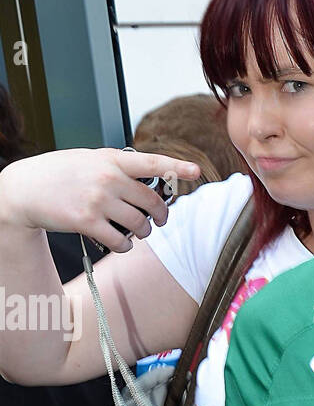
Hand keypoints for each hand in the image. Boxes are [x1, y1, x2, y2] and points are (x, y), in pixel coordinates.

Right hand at [0, 147, 200, 251]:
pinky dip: (123, 246)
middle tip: (160, 221)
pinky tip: (118, 242)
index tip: (196, 171)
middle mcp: (108, 178)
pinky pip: (120, 242)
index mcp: (111, 159)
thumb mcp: (89, 159)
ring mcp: (98, 201)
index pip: (151, 162)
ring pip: (140, 225)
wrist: (25, 188)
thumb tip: (146, 182)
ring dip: (143, 233)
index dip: (176, 167)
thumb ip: (117, 168)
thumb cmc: (59, 174)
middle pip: (152, 201)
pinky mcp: (88, 222)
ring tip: (137, 232)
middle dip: (161, 215)